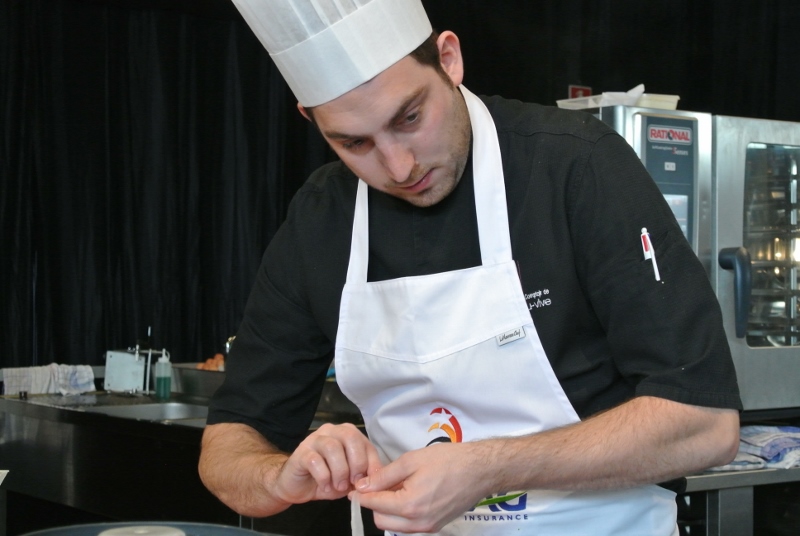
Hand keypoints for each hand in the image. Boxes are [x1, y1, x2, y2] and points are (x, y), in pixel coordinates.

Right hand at [274, 422, 383, 504]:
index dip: (371, 463)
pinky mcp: (301, 453)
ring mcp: (314, 440)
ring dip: (340, 472)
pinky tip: (325, 486)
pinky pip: (315, 461)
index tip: (370, 481)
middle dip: (356, 463)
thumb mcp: (350, 479)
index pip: (365, 442)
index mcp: (346, 434)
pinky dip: (324, 477)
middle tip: (354, 483)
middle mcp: (331, 431)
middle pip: (350, 437)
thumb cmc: (326, 479)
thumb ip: (364, 474)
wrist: (296, 486)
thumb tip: (380, 478)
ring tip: (339, 486)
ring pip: (333, 448)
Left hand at [353, 442, 491, 533]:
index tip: (353, 487)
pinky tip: (406, 494)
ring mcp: (428, 527)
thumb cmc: (448, 460)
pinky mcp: (436, 526)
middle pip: (381, 520)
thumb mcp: (411, 461)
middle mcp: (418, 522)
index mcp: (410, 505)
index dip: (360, 495)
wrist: (480, 469)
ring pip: (394, 525)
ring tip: (393, 487)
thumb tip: (363, 485)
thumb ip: (385, 476)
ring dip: (387, 510)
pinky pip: (409, 525)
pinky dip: (401, 514)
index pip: (374, 504)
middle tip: (376, 484)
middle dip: (374, 503)